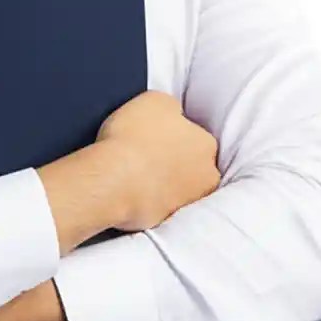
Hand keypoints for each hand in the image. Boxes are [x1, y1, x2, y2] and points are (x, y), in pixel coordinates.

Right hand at [97, 91, 220, 231]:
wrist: (113, 179)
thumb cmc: (132, 137)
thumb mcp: (154, 100)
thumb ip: (171, 107)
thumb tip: (174, 115)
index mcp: (206, 143)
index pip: (195, 137)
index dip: (173, 135)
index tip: (153, 137)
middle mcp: (207, 174)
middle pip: (193, 165)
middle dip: (175, 162)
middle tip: (146, 157)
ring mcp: (188, 200)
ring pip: (179, 188)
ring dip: (164, 183)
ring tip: (136, 176)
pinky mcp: (168, 221)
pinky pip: (161, 207)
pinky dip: (149, 200)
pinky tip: (131, 192)